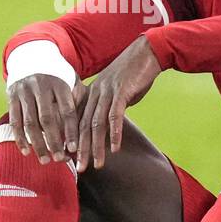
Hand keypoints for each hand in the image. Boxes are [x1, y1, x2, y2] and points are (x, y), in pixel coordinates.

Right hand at [7, 74, 86, 163]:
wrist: (30, 56)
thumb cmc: (57, 76)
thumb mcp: (71, 80)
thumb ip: (78, 99)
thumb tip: (85, 127)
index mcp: (60, 83)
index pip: (67, 111)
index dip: (70, 131)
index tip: (74, 149)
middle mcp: (41, 86)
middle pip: (47, 119)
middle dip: (54, 141)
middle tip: (59, 159)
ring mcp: (24, 91)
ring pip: (30, 123)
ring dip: (38, 144)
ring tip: (45, 160)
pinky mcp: (11, 97)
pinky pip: (15, 121)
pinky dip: (20, 138)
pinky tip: (27, 151)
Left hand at [77, 36, 162, 171]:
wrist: (147, 53)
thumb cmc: (133, 74)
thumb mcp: (116, 91)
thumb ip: (108, 107)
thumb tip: (107, 126)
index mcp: (91, 93)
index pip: (78, 121)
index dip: (74, 141)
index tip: (72, 159)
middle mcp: (95, 93)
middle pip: (83, 125)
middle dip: (81, 149)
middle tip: (80, 168)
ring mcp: (107, 92)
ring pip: (97, 124)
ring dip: (97, 146)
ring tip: (97, 164)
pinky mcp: (121, 91)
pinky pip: (115, 116)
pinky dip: (114, 133)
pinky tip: (115, 148)